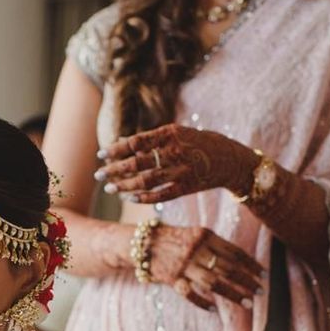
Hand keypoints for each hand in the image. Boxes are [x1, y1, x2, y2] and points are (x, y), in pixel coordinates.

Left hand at [95, 124, 256, 201]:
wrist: (231, 160)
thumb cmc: (199, 142)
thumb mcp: (178, 133)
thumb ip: (152, 138)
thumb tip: (122, 141)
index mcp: (171, 133)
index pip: (136, 142)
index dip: (116, 149)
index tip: (101, 154)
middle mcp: (175, 151)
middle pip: (137, 163)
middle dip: (114, 169)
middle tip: (98, 174)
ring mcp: (181, 171)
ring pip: (145, 181)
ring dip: (124, 186)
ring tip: (109, 188)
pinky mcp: (187, 188)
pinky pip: (160, 195)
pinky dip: (143, 198)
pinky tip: (129, 198)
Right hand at [147, 225, 263, 311]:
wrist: (143, 243)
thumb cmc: (176, 239)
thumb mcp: (197, 234)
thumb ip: (216, 245)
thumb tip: (242, 262)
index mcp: (206, 235)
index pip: (234, 251)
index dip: (251, 264)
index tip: (263, 275)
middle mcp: (196, 249)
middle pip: (227, 268)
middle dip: (247, 280)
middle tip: (260, 291)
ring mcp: (184, 265)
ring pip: (213, 282)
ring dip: (232, 293)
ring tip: (248, 302)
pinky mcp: (171, 278)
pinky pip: (189, 293)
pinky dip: (202, 302)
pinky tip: (214, 310)